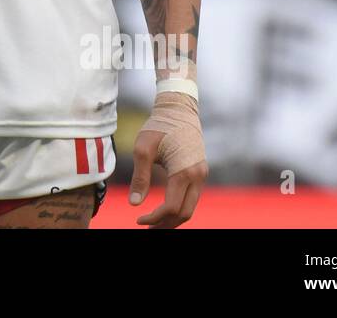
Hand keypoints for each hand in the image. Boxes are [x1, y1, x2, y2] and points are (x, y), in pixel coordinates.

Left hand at [128, 91, 207, 227]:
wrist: (179, 108)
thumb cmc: (158, 126)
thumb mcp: (143, 149)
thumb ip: (140, 178)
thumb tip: (134, 204)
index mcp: (184, 172)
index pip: (171, 207)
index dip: (154, 218)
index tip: (138, 219)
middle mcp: (198, 176)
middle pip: (185, 213)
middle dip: (166, 224)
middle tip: (147, 228)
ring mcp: (202, 174)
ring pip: (190, 207)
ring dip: (173, 218)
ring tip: (155, 223)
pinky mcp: (201, 171)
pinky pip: (192, 196)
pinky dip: (180, 206)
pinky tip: (165, 208)